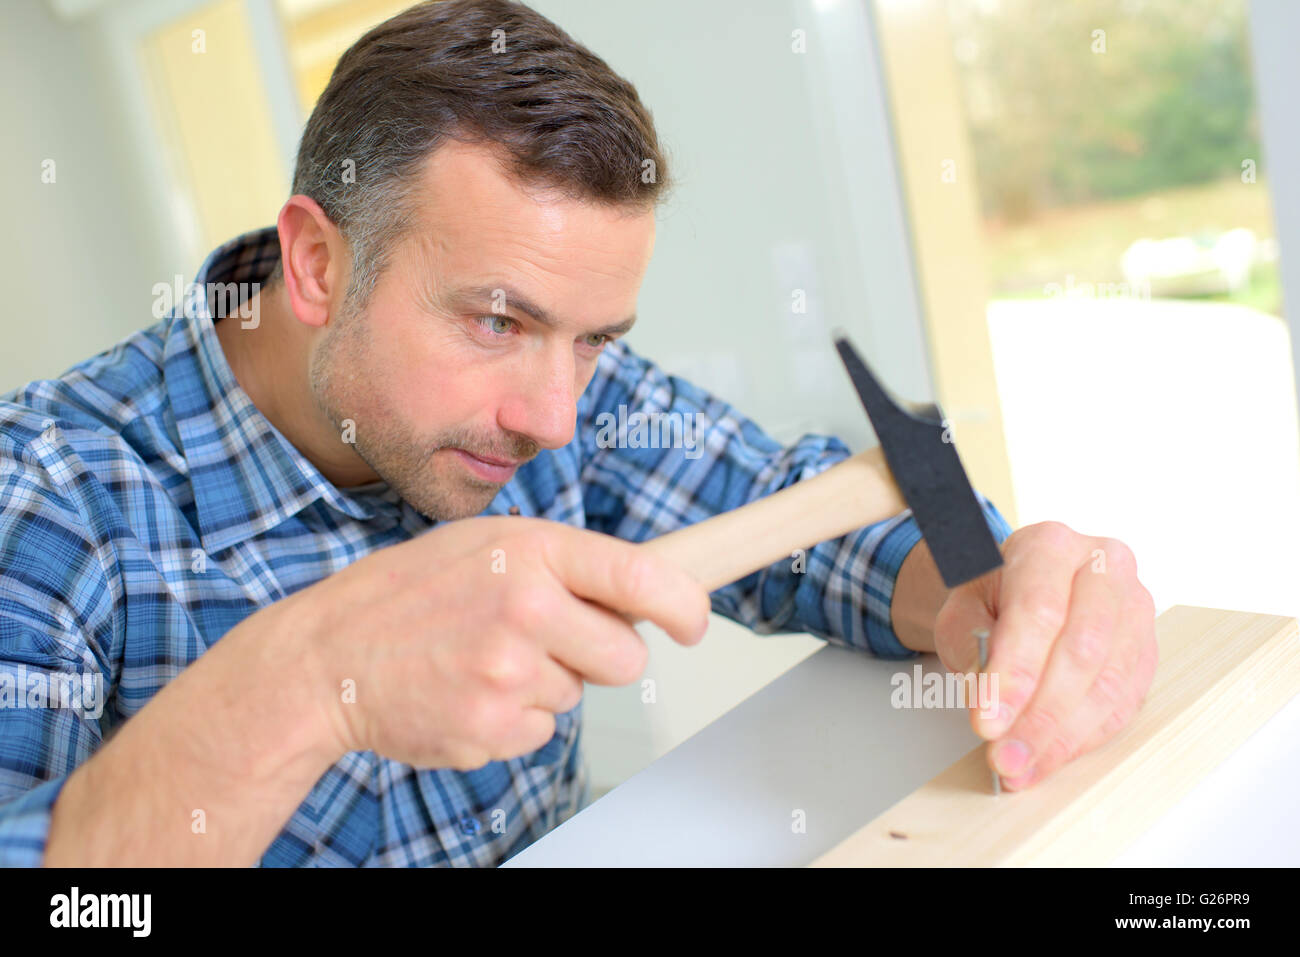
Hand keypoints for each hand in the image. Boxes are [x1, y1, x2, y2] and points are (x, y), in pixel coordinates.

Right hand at [290, 516, 710, 769]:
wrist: (328, 657)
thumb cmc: (410, 593)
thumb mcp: (488, 542)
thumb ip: (564, 562)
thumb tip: (646, 595)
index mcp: (530, 550)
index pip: (640, 577)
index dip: (685, 605)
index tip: (695, 621)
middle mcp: (525, 609)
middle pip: (626, 657)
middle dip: (602, 654)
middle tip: (547, 638)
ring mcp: (507, 675)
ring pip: (577, 695)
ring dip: (545, 683)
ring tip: (482, 657)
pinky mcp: (491, 730)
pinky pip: (541, 732)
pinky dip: (514, 718)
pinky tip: (467, 690)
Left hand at [932, 521, 1157, 789]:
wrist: (1021, 589)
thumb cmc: (991, 597)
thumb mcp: (961, 609)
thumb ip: (970, 646)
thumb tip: (989, 699)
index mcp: (1051, 545)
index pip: (1038, 612)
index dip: (1014, 673)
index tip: (987, 720)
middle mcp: (1104, 568)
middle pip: (1080, 651)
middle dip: (1038, 715)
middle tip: (1003, 755)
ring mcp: (1135, 608)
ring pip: (1108, 684)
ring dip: (1061, 736)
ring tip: (1021, 766)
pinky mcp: (1147, 649)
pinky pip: (1123, 704)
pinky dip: (1082, 738)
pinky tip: (1049, 757)